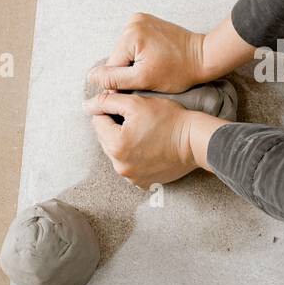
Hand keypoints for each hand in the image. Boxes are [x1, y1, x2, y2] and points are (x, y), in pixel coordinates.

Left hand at [86, 91, 208, 187]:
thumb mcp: (136, 103)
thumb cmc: (169, 119)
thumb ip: (107, 101)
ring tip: (146, 134)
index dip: (111, 110)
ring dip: (125, 143)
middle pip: (106, 139)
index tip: (129, 109)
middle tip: (139, 120)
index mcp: (115, 146)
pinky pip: (130, 166)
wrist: (195, 141)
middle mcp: (120, 166)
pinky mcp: (144, 183)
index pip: (98, 121)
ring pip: (117, 153)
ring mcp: (132, 177)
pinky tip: (150, 148)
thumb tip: (87, 105)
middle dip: (117, 128)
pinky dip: (136, 157)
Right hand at [87, 13, 206, 94]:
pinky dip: (140, 53)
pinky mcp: (146, 20)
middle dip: (130, 70)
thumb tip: (91, 77)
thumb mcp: (144, 80)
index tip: (141, 84)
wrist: (203, 56)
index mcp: (130, 34)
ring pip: (125, 51)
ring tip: (155, 66)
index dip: (123, 81)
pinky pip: (134, 43)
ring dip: (135, 62)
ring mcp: (140, 19)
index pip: (112, 66)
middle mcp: (132, 22)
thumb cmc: (179, 71)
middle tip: (151, 75)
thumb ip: (115, 79)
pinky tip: (155, 57)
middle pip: (118, 57)